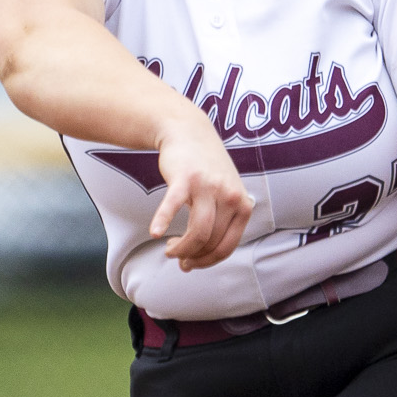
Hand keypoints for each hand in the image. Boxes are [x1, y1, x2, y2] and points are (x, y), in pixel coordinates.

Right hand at [149, 109, 253, 270]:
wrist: (189, 132)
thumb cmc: (206, 170)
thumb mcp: (225, 195)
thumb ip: (219, 225)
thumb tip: (196, 260)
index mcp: (242, 204)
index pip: (227, 247)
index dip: (207, 262)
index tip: (191, 264)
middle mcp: (229, 196)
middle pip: (210, 242)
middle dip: (191, 256)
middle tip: (176, 256)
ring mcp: (208, 186)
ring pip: (198, 232)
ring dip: (180, 248)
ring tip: (169, 250)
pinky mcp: (185, 178)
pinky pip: (173, 206)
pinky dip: (162, 222)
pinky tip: (154, 233)